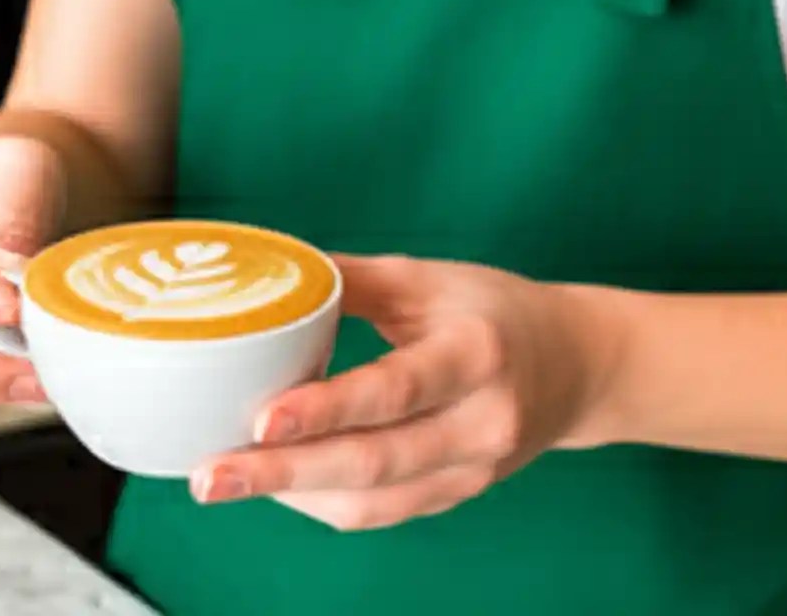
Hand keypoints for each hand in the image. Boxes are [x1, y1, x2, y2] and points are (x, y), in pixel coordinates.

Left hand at [190, 255, 620, 530]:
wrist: (578, 366)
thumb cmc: (492, 310)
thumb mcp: (428, 279)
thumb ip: (348, 279)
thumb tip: (263, 275)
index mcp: (475, 354)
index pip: (394, 390)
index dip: (326, 409)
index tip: (261, 420)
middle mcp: (480, 422)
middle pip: (373, 461)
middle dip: (281, 474)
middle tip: (209, 475)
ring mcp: (472, 470)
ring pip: (372, 500)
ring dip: (291, 495)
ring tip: (221, 481)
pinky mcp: (457, 494)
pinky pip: (381, 512)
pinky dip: (321, 502)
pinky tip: (275, 484)